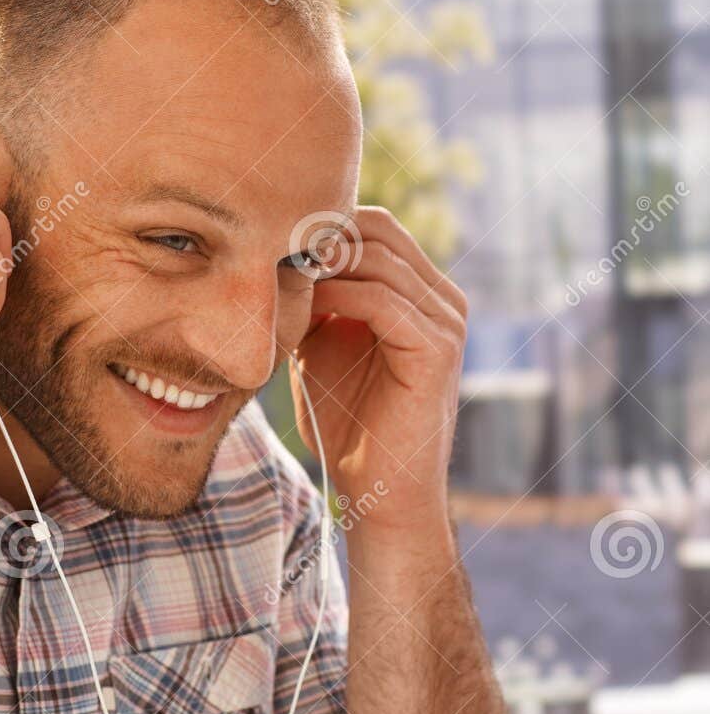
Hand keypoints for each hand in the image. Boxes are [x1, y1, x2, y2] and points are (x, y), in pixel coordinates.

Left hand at [291, 207, 466, 539]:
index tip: (267, 244)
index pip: (373, 225)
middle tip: (267, 255)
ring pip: (378, 258)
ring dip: (320, 266)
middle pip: (378, 230)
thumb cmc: (347, 421)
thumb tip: (273, 252)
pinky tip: (301, 310)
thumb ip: (313, 298)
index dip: (320, 226)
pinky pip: (382, 300)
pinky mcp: (438, 348)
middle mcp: (442, 296)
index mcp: (420, 290)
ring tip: (277, 282)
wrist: (376, 487)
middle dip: (319, 238)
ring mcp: (446, 320)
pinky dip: (336, 297)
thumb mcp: (321, 343)